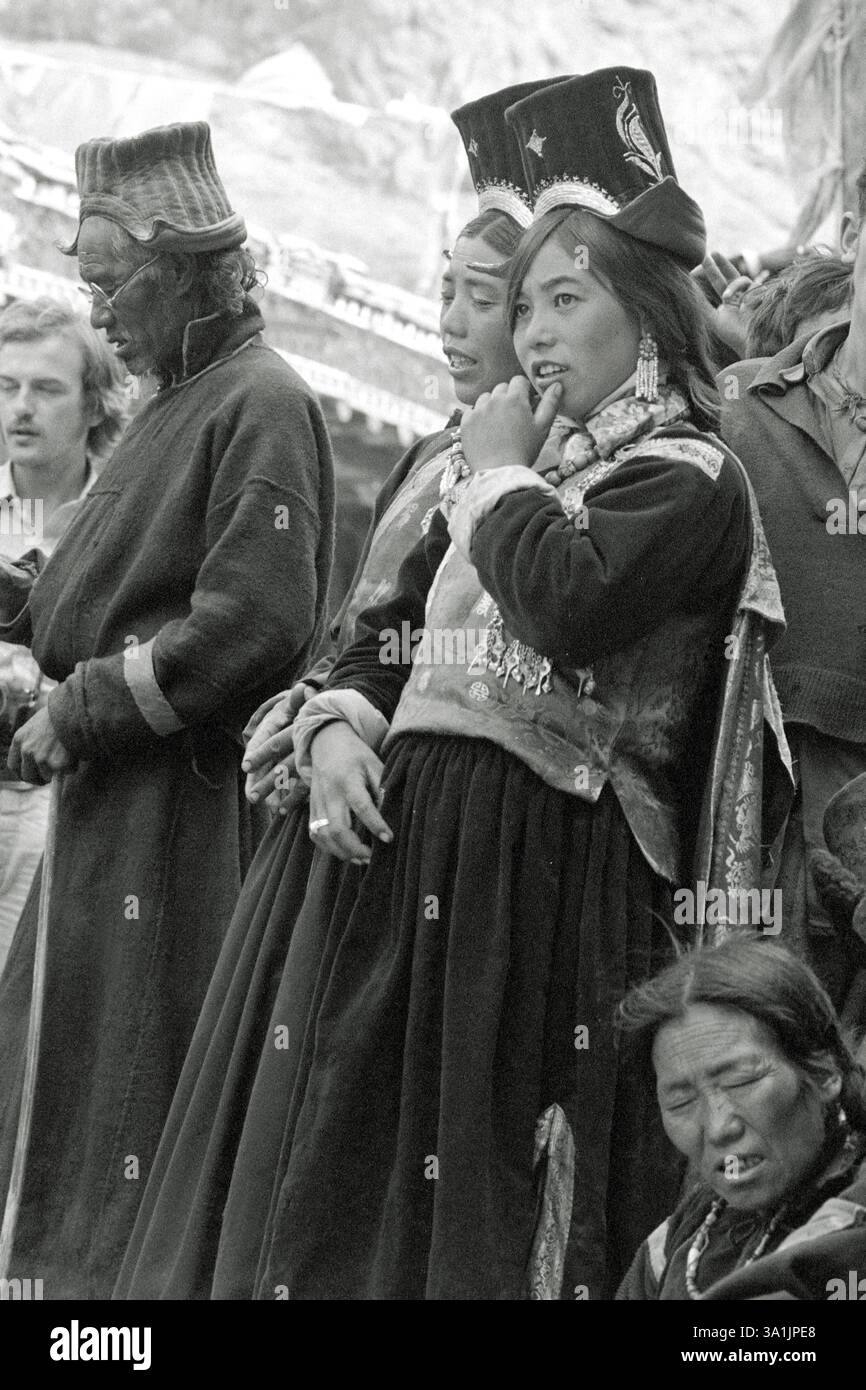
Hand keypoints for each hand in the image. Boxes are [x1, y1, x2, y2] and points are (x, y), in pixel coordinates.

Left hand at [8, 705, 73, 782]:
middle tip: (50, 773)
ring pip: (47, 777)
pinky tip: (75, 754)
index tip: (33, 772)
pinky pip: (66, 772)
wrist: (74, 706)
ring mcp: (41, 759)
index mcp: (19, 739)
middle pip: (27, 776)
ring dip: (57, 771)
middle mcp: (27, 750)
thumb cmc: (59, 714)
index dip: (24, 771)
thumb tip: (34, 763)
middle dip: (39, 777)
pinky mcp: (58, 764)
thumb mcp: (35, 726)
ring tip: (66, 756)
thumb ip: (30, 743)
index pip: (13, 766)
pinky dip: (73, 767)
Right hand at [242, 681, 316, 805]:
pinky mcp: (292, 764)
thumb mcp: (301, 700)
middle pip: (264, 763)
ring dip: (271, 791)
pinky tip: (282, 810)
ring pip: (274, 775)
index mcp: (272, 724)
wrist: (308, 705)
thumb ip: (299, 698)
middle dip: (257, 781)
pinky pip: (288, 781)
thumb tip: (302, 688)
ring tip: (268, 807)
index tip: (247, 766)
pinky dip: (286, 795)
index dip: (255, 753)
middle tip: (252, 797)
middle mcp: (274, 741)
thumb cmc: (304, 702)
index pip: (261, 740)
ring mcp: (281, 755)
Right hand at [308, 721, 391, 863]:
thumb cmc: (355, 755)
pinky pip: (315, 834)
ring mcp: (317, 802)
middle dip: (355, 848)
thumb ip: (382, 786)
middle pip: (337, 827)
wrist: (326, 743)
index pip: (361, 805)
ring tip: (361, 859)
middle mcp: (329, 792)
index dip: (375, 824)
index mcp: (348, 779)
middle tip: (372, 856)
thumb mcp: (373, 763)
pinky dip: (328, 848)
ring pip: (324, 835)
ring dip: (341, 852)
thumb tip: (393, 810)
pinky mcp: (311, 808)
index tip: (388, 838)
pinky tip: (344, 852)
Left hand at [460, 375, 562, 472]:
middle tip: (514, 416)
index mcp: (515, 398)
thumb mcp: (543, 427)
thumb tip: (556, 385)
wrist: (499, 472)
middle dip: (508, 397)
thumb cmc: (524, 451)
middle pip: (502, 388)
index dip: (524, 391)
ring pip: (486, 398)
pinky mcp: (466, 422)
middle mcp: (494, 399)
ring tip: (499, 424)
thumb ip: (550, 403)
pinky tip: (486, 431)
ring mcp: (478, 410)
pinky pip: (472, 411)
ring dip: (492, 405)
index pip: (519, 381)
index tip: (526, 403)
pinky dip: (479, 417)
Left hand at [694, 252, 753, 356]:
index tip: (695, 270)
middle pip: (730, 274)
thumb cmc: (732, 334)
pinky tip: (745, 303)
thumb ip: (702, 304)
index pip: (718, 282)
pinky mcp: (761, 296)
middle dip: (721, 263)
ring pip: (741, 279)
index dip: (709, 273)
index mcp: (728, 302)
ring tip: (726, 298)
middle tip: (711, 253)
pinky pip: (753, 285)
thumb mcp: (713, 318)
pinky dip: (747, 292)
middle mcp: (740, 296)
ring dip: (732, 286)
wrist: (750, 342)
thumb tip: (690, 289)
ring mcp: (751, 295)